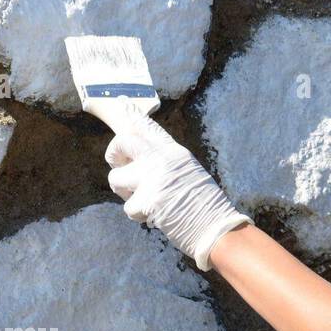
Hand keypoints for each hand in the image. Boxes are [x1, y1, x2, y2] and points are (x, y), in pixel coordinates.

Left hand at [105, 115, 252, 270]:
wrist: (216, 227)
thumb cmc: (203, 205)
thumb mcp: (188, 173)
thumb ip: (165, 162)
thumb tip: (138, 159)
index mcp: (175, 152)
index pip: (148, 128)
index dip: (132, 117)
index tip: (122, 103)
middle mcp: (163, 159)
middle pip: (123, 142)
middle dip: (114, 153)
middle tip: (120, 164)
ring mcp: (154, 178)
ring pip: (116, 177)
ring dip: (125, 192)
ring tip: (146, 199)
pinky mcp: (148, 199)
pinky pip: (127, 207)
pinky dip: (138, 215)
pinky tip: (155, 216)